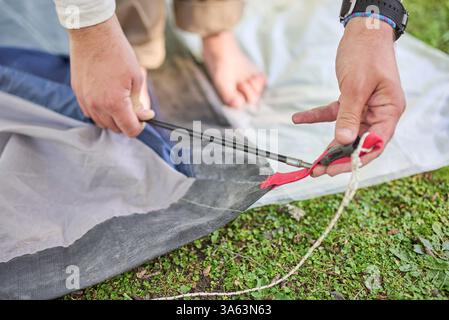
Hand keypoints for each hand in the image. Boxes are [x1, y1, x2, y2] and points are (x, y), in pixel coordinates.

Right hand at [68, 15, 153, 136]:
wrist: (93, 34)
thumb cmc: (118, 53)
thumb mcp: (136, 78)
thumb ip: (138, 102)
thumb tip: (144, 116)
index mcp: (115, 104)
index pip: (130, 130)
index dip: (140, 127)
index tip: (144, 117)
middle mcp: (97, 106)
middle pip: (116, 129)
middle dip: (127, 122)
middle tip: (135, 107)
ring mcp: (85, 101)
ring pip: (102, 123)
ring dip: (113, 118)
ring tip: (121, 101)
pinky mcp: (78, 94)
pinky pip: (90, 113)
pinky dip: (101, 112)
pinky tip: (108, 98)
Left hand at [292, 17, 405, 176]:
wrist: (363, 30)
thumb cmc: (366, 54)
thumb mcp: (356, 86)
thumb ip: (349, 115)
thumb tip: (343, 142)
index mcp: (389, 111)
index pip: (374, 144)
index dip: (354, 160)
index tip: (332, 169)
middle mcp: (380, 112)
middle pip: (360, 142)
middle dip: (339, 157)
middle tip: (318, 170)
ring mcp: (366, 107)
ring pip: (346, 132)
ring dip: (329, 145)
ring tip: (312, 161)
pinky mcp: (351, 100)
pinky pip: (333, 114)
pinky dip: (316, 116)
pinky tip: (298, 118)